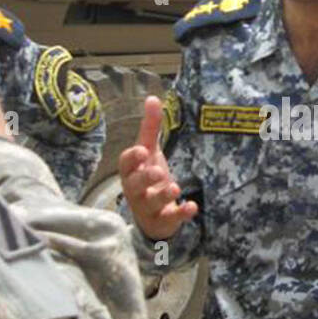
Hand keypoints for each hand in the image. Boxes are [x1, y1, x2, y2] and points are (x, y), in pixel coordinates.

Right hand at [118, 95, 198, 240]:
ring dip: (163, 195)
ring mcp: (148, 207)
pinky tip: (192, 207)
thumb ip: (150, 127)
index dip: (132, 158)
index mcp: (131, 172)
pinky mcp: (163, 221)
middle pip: (134, 185)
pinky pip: (170, 219)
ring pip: (152, 203)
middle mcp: (136, 190)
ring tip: (175, 187)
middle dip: (145, 178)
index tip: (142, 150)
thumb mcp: (149, 152)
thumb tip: (152, 97)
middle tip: (159, 172)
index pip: (125, 165)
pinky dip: (180, 214)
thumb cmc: (148, 178)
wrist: (153, 215)